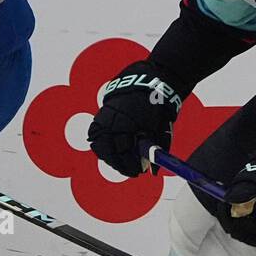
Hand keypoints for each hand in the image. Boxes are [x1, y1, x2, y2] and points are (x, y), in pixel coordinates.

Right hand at [87, 60, 183, 177]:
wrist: (147, 83)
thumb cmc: (156, 106)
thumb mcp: (159, 128)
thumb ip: (154, 149)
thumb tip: (153, 171)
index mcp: (126, 125)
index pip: (123, 153)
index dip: (129, 165)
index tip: (137, 172)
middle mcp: (111, 121)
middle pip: (107, 152)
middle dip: (118, 163)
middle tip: (130, 169)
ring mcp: (103, 118)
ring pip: (99, 145)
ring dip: (109, 155)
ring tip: (122, 160)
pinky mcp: (100, 115)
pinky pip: (96, 135)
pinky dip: (103, 144)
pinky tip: (113, 149)